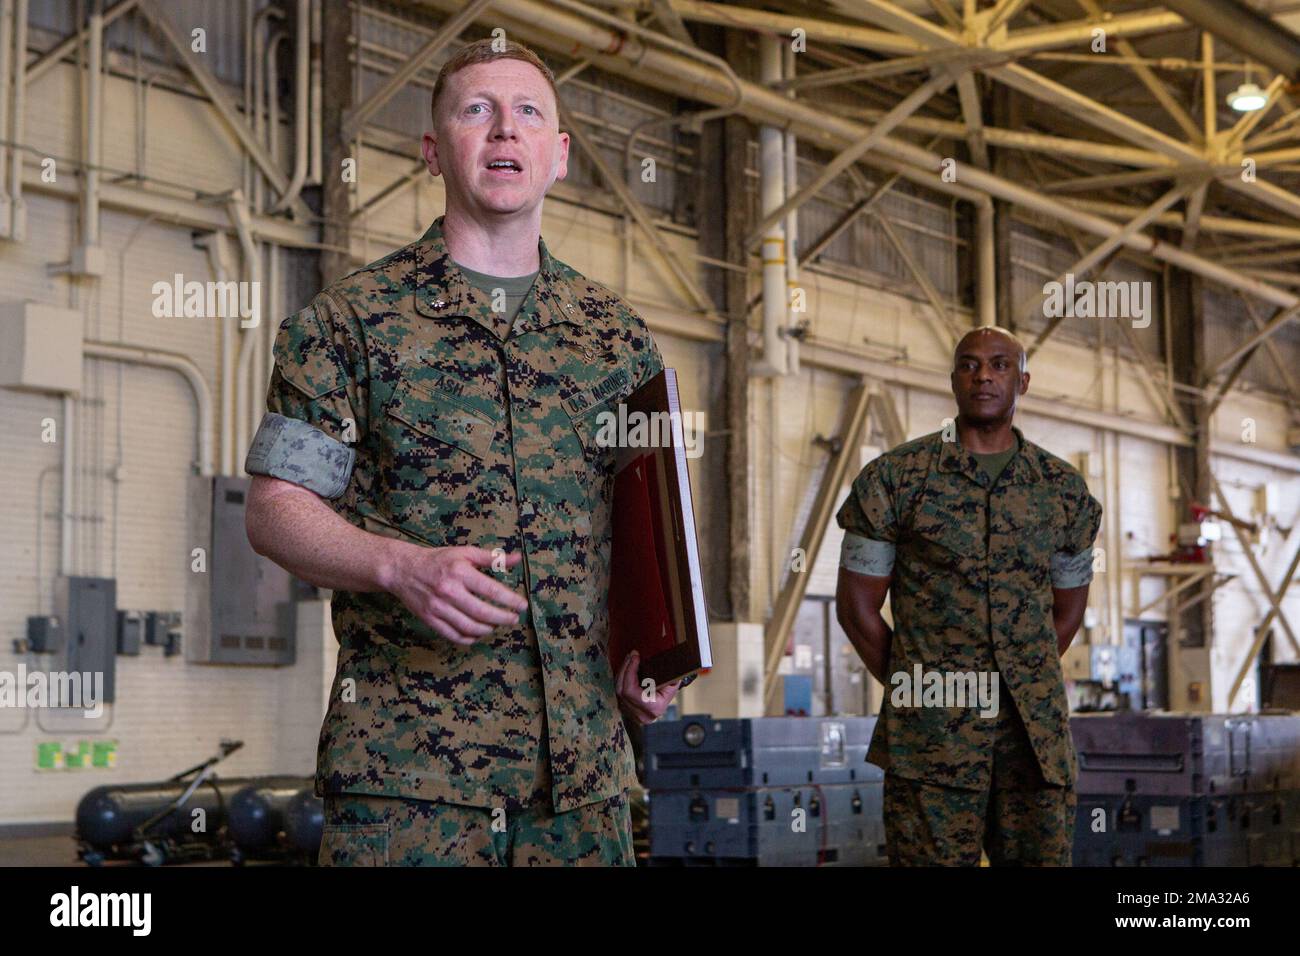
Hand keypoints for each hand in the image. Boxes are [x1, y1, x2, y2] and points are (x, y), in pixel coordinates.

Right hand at [385, 544, 527, 645]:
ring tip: (496, 625)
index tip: (522, 606)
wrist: (404, 570)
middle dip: (503, 619)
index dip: (510, 601)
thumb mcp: (464, 553)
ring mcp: (438, 607)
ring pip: (469, 627)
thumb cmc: (438, 560)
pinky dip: (469, 638)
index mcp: (460, 573)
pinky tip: (478, 633)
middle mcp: (449, 591)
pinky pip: (453, 635)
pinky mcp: (429, 619)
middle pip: (483, 613)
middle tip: (514, 619)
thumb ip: (491, 558)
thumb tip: (517, 558)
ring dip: (488, 629)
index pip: (491, 590)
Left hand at [616, 650, 681, 724]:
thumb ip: (667, 675)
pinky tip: (626, 668)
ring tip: (628, 659)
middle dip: (625, 669)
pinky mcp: (625, 710)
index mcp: (652, 708)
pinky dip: (621, 679)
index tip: (635, 657)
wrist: (663, 703)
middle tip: (631, 655)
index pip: (631, 690)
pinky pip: (618, 692)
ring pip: (618, 691)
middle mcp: (640, 714)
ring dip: (622, 672)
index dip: (630, 672)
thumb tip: (663, 662)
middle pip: (622, 690)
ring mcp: (631, 714)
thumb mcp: (672, 683)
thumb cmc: (669, 690)